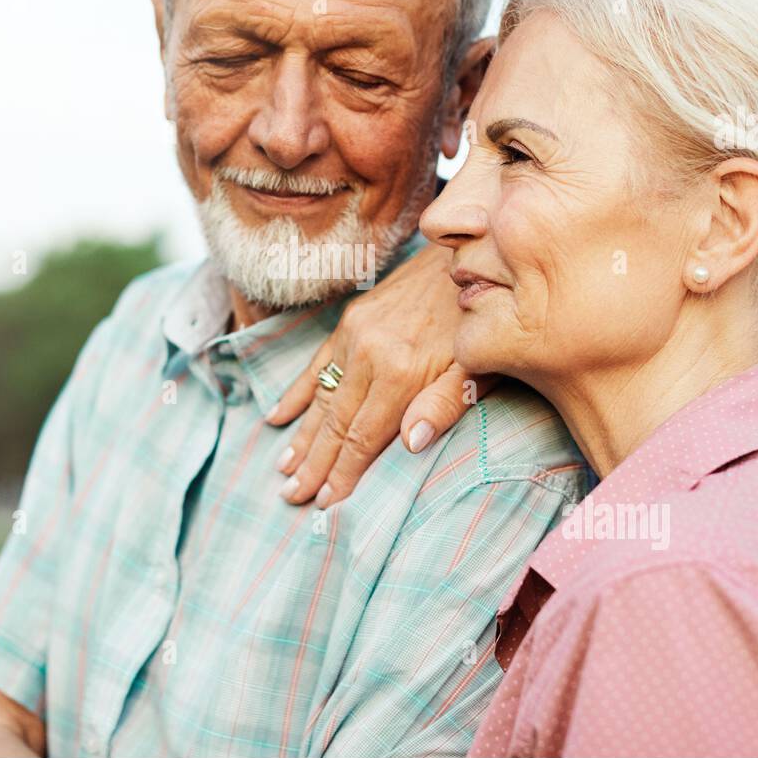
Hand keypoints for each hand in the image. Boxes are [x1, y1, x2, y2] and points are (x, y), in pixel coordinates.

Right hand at [267, 242, 497, 507]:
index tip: (325, 503)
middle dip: (313, 465)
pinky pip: (317, 362)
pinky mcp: (351, 319)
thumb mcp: (478, 367)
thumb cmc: (480, 319)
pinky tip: (277, 416)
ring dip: (300, 436)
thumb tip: (411, 445)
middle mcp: (369, 353)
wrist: (470, 254)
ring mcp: (355, 334)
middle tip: (292, 497)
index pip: (363, 437)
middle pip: (335, 423)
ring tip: (283, 469)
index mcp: (400, 372)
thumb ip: (443, 405)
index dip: (343, 473)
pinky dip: (297, 392)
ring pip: (321, 397)